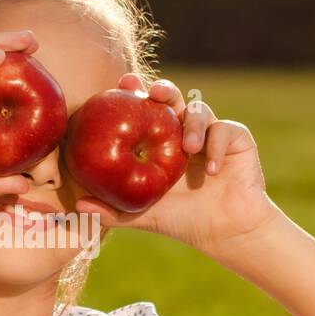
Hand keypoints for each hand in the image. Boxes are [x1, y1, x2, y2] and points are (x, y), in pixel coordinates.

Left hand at [72, 75, 277, 251]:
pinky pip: (225, 130)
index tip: (122, 83)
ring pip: (199, 110)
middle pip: (171, 98)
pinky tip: (209, 169)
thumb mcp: (143, 215)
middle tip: (155, 93)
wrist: (223, 232)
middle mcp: (183, 131)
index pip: (144, 110)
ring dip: (193, 125)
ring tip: (189, 148)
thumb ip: (112, 211)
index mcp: (160, 141)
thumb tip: (78, 206)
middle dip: (163, 89)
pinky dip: (216, 147)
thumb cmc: (182, 220)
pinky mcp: (237, 139)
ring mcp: (210, 133)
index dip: (133, 92)